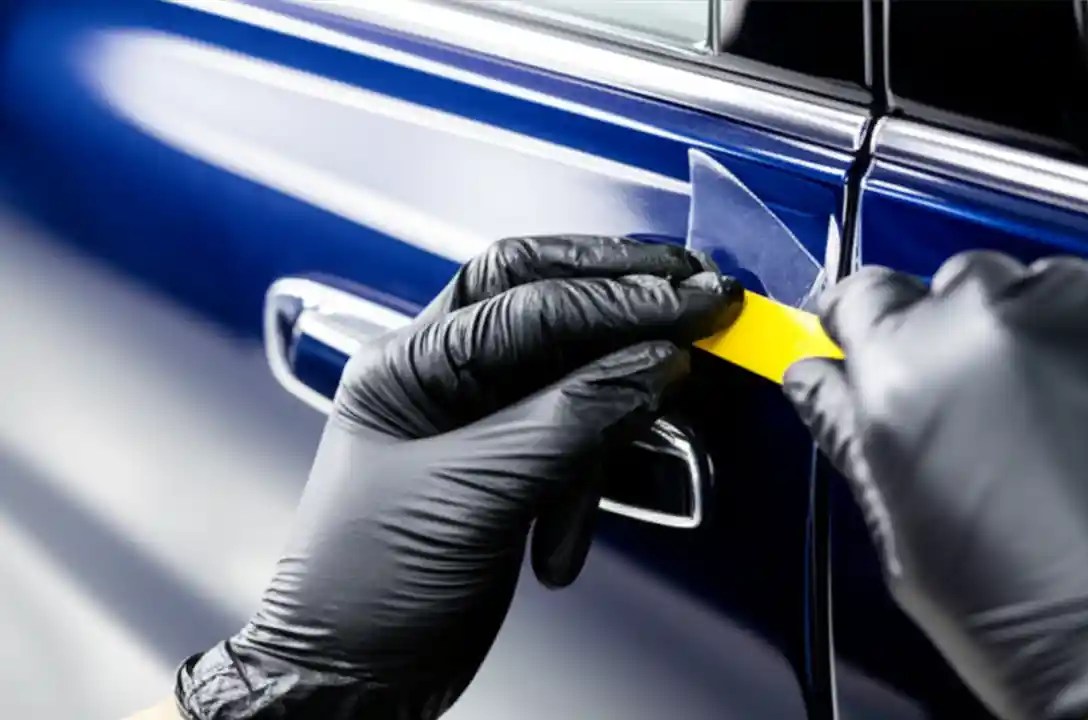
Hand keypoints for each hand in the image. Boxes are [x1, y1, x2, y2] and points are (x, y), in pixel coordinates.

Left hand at [174, 236, 742, 718]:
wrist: (349, 682)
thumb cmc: (363, 589)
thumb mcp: (470, 497)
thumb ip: (567, 423)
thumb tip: (652, 362)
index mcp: (410, 364)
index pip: (525, 300)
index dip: (616, 300)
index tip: (686, 305)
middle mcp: (442, 380)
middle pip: (544, 303)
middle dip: (621, 295)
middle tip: (694, 289)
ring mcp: (476, 425)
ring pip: (571, 377)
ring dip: (616, 405)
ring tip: (664, 406)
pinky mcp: (508, 473)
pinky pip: (576, 445)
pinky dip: (592, 484)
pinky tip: (570, 540)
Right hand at [784, 252, 1087, 719]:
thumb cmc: (1022, 612)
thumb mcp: (900, 530)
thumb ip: (850, 432)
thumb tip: (814, 380)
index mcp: (900, 369)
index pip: (862, 295)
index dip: (868, 321)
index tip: (883, 336)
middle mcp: (982, 321)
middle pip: (954, 285)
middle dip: (960, 333)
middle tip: (988, 405)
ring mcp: (1078, 310)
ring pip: (1039, 286)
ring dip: (1041, 331)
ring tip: (1064, 412)